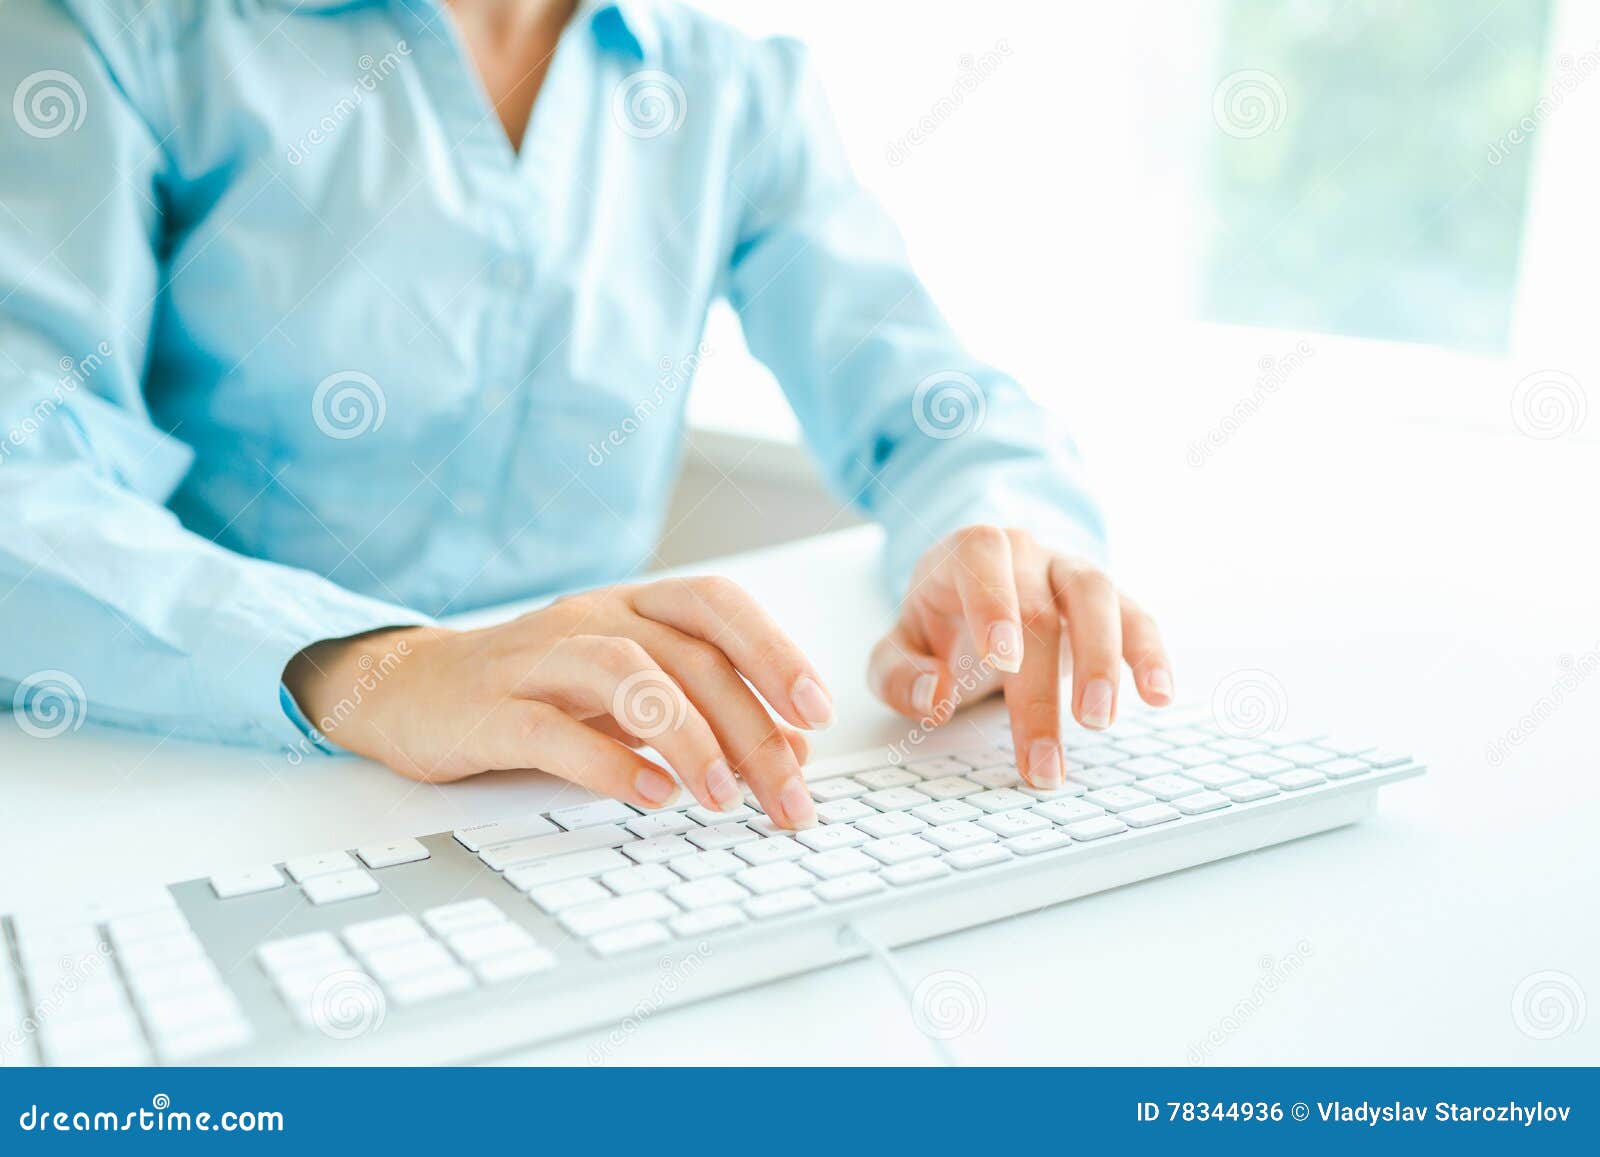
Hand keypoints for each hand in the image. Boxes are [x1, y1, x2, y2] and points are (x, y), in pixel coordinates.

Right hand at [283, 577, 833, 827]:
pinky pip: (553, 728)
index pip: (718, 607)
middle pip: (689, 656)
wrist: (410, 688)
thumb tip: (791, 750)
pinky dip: (608, 763)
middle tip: (788, 796)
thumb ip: (706, 711)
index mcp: (633, 607)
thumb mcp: (629, 694)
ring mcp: (537, 657)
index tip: (818, 714)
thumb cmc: (537, 690)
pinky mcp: (489, 707)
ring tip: (723, 800)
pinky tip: (649, 796)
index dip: (774, 652)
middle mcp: (592, 617)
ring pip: (627, 676)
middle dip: (750, 729)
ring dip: (688, 739)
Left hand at [868, 525, 1172, 787]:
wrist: (981, 589)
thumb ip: (897, 674)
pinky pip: (1136, 617)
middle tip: (1043, 754)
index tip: (1001, 661)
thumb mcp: (899, 646)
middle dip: (1041, 688)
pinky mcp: (1109, 600)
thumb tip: (935, 697)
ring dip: (1103, 662)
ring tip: (1099, 720)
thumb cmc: (942, 620)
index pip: (982, 561)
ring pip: (1098, 598)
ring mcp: (1071, 572)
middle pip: (1041, 608)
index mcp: (968, 553)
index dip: (993, 606)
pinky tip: (1158, 694)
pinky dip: (1149, 654)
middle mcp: (1025, 554)